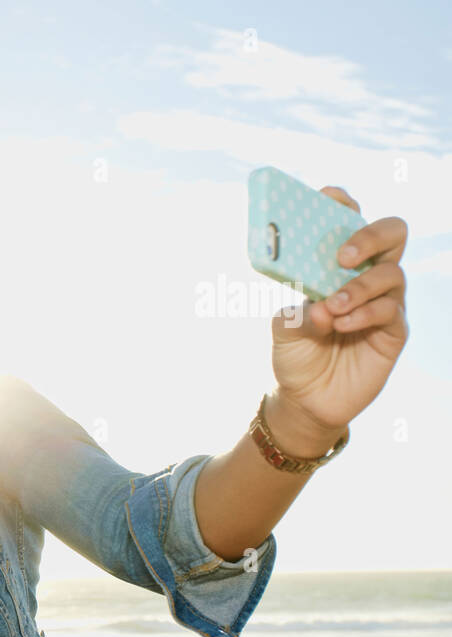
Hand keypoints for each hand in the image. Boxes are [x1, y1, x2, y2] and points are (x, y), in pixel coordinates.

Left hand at [269, 186, 408, 444]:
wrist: (305, 399)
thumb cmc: (295, 354)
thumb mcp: (283, 329)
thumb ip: (295, 313)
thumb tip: (320, 304)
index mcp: (336, 266)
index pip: (348, 220)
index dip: (341, 203)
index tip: (329, 197)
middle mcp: (366, 276)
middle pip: (391, 234)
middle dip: (369, 235)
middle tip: (342, 255)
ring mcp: (384, 301)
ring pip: (391, 273)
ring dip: (360, 286)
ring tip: (333, 305)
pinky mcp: (393, 330)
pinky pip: (389, 311)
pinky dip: (364, 314)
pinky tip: (341, 323)